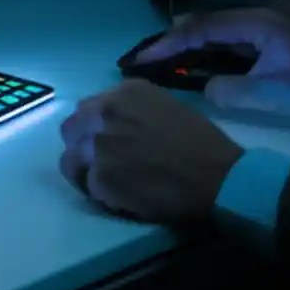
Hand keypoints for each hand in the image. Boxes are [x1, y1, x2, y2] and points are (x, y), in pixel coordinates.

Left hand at [58, 80, 243, 223]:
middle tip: (104, 164)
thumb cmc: (202, 143)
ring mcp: (97, 144)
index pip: (88, 108)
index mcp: (123, 92)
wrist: (219, 176)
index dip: (94, 128)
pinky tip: (122, 197)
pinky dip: (101, 194)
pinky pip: (87, 187)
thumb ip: (131, 110)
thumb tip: (112, 122)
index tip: (108, 141)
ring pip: (69, 160)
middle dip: (82, 146)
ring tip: (110, 183)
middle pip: (71, 129)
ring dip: (86, 172)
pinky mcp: (99, 177)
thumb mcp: (164, 107)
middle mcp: (103, 112)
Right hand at [135, 2, 289, 105]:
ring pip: (227, 31)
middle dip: (177, 41)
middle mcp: (268, 14)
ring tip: (166, 60)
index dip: (166, 45)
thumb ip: (229, 89)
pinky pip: (244, 40)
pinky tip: (207, 63)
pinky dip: (220, 51)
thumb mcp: (270, 97)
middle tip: (145, 59)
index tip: (137, 61)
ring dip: (198, 46)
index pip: (201, 29)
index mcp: (261, 21)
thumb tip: (209, 85)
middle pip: (211, 23)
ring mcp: (282, 23)